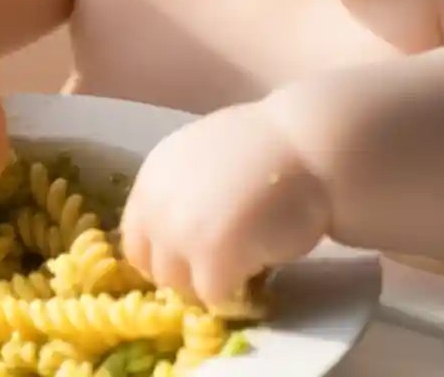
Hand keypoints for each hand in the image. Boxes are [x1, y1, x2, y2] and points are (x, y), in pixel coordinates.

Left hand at [119, 100, 329, 310]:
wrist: (309, 145)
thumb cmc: (271, 146)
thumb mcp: (205, 157)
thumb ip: (184, 193)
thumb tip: (180, 232)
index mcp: (154, 177)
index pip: (135, 241)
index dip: (163, 256)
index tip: (190, 260)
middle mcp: (157, 206)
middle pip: (154, 269)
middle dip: (186, 274)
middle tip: (223, 268)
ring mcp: (181, 236)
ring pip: (181, 288)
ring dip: (210, 285)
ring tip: (244, 267)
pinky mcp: (212, 260)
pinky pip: (214, 297)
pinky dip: (235, 295)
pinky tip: (259, 276)